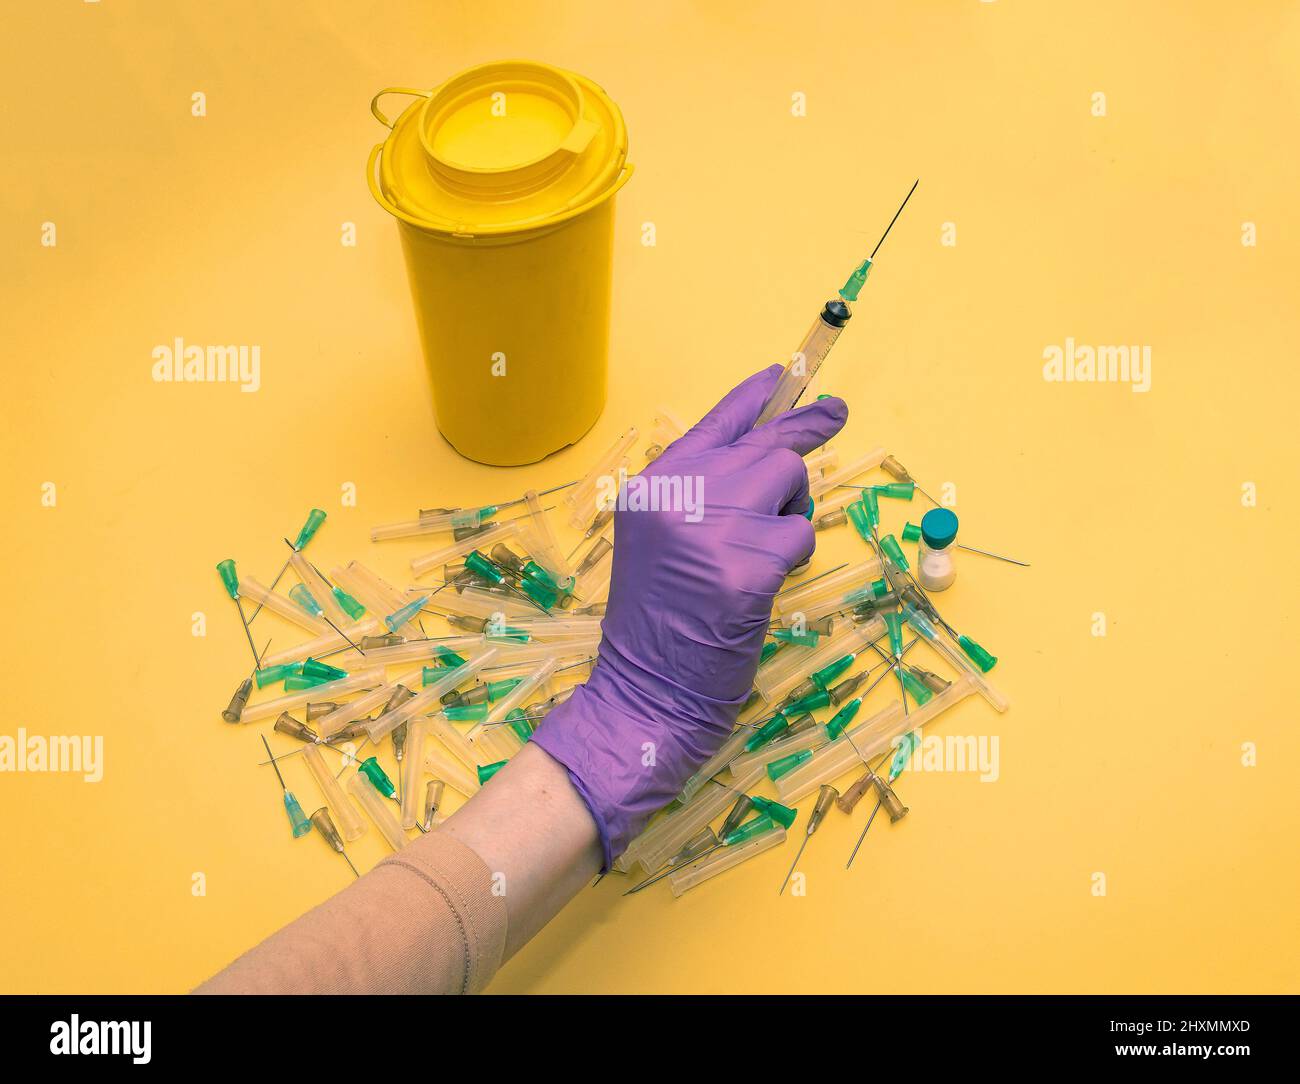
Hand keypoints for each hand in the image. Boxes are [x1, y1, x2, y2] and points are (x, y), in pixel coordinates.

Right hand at [532, 365, 848, 864]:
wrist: (646, 687)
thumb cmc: (659, 620)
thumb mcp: (660, 538)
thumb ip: (701, 492)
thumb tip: (768, 453)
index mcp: (654, 485)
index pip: (716, 421)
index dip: (756, 395)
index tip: (785, 373)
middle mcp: (680, 494)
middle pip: (765, 445)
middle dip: (806, 431)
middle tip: (836, 411)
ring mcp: (714, 527)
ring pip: (789, 484)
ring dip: (790, 515)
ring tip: (756, 556)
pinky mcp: (749, 567)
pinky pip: (800, 536)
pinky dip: (792, 559)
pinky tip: (759, 587)